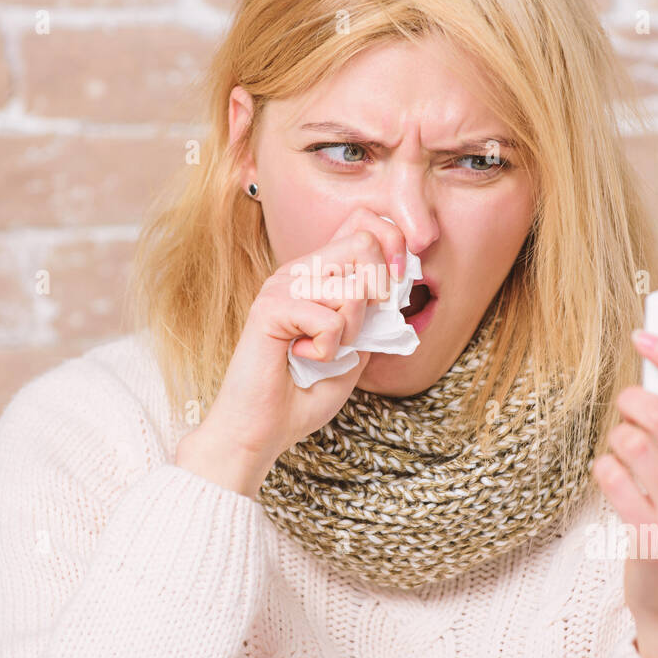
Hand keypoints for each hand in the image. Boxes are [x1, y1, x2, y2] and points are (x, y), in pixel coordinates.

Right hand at [176, 208, 407, 497]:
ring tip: (320, 351)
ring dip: (350, 331)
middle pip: (363, 244)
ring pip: (352, 287)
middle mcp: (298, 271)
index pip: (363, 228)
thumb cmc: (303, 394)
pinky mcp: (270, 308)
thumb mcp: (355, 350)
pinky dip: (328, 350)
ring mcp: (281, 285)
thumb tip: (396, 284)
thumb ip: (373, 314)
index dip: (391, 252)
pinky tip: (301, 358)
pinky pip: (329, 319)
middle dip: (375, 294)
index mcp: (316, 274)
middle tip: (350, 332)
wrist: (261, 430)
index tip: (391, 295)